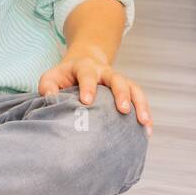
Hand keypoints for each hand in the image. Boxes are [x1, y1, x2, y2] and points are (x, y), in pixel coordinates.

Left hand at [38, 49, 152, 134]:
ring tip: (143, 122)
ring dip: (139, 104)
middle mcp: (105, 72)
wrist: (83, 64)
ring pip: (133, 88)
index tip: (87, 101)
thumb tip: (50, 100)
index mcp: (85, 67)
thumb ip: (48, 87)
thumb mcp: (51, 77)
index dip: (88, 86)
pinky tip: (147, 130)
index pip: (87, 74)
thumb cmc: (64, 77)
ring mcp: (118, 81)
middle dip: (121, 94)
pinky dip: (145, 113)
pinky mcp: (127, 91)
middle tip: (122, 110)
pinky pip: (139, 99)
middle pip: (117, 79)